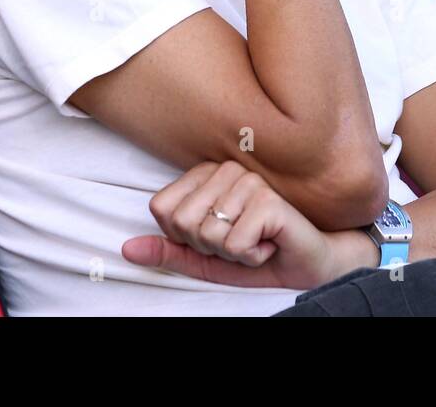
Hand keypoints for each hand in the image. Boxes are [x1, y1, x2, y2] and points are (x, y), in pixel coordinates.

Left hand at [122, 161, 378, 289]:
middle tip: (239, 241)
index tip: (216, 237)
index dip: (184, 238)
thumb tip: (126, 248)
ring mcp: (249, 181)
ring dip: (233, 253)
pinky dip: (252, 256)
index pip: (162, 209)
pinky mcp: (268, 199)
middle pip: (183, 222)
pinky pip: (235, 243)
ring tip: (258, 240)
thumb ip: (168, 251)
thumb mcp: (205, 260)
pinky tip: (271, 242)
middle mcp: (226, 170)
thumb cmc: (259, 255)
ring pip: (209, 235)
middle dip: (209, 247)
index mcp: (206, 176)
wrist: (309, 264)